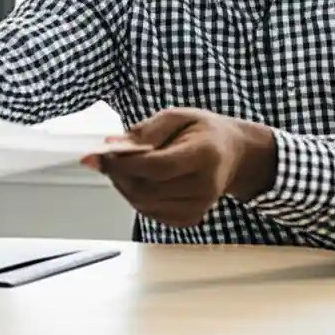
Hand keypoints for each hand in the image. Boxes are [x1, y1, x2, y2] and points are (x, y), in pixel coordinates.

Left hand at [82, 108, 277, 228]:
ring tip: (124, 167)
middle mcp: (205, 186)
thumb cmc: (203, 132)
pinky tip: (140, 181)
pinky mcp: (191, 218)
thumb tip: (112, 146)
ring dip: (125, 187)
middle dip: (118, 176)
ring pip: (145, 205)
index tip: (102, 155)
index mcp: (205, 155)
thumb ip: (145, 131)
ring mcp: (200, 206)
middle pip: (147, 190)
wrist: (232, 153)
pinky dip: (137, 198)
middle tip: (108, 159)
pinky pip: (152, 214)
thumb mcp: (177, 116)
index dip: (124, 163)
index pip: (157, 167)